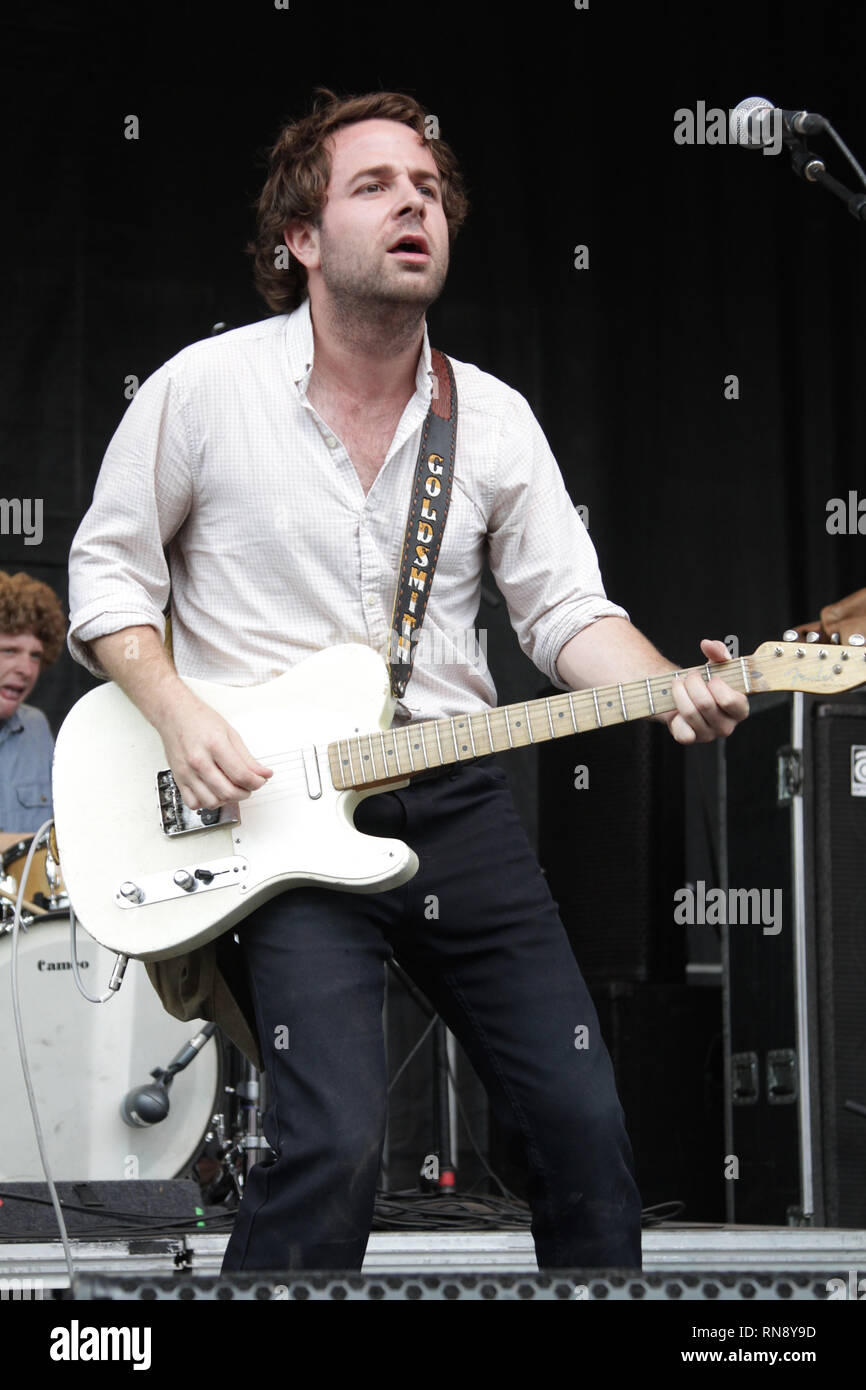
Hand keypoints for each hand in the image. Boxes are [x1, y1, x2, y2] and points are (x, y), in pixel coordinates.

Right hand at [157, 686, 272, 809]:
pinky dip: (206, 803)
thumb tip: (263, 773)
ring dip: (227, 800)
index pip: (241, 775)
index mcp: (214, 745)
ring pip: (212, 802)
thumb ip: (247, 758)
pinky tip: (214, 792)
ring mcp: (186, 772)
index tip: (260, 780)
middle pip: (228, 791)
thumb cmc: (199, 719)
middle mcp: (198, 760)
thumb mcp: (230, 733)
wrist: (174, 714)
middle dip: (245, 792)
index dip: (256, 782)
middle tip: (249, 786)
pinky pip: (193, 803)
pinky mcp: (178, 778)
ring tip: (232, 789)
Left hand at [665, 638, 748, 744]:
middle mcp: (727, 726)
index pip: (730, 701)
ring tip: (679, 683)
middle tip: (690, 676)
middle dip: (693, 683)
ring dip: (680, 693)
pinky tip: (677, 705)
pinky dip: (675, 716)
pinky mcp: (691, 739)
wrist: (688, 693)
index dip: (716, 685)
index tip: (711, 677)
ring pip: (690, 713)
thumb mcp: (716, 663)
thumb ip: (718, 651)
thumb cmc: (707, 680)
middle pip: (705, 704)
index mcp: (740, 709)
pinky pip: (683, 732)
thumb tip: (708, 645)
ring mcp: (709, 735)